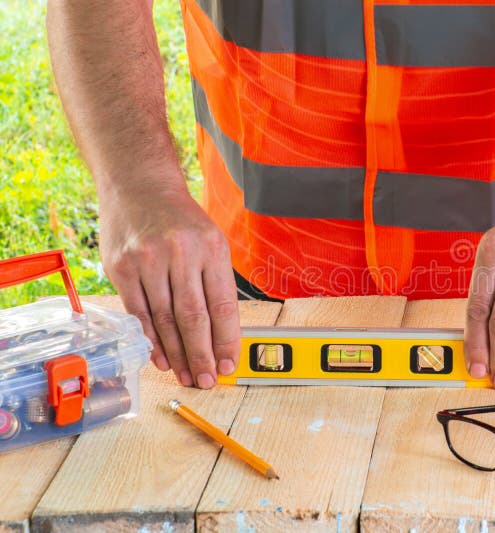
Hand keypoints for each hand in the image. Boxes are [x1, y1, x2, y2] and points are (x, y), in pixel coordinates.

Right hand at [99, 187, 239, 387]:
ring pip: (165, 319)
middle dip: (202, 355)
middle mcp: (181, 253)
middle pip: (193, 317)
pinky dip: (151, 339)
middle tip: (206, 380)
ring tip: (185, 375)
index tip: (229, 365)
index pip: (222, 305)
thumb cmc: (181, 219)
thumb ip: (216, 282)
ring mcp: (148, 260)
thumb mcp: (210, 241)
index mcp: (211, 247)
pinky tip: (160, 357)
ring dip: (176, 354)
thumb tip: (223, 334)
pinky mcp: (121, 267)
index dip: (226, 341)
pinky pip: (139, 312)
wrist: (139, 185)